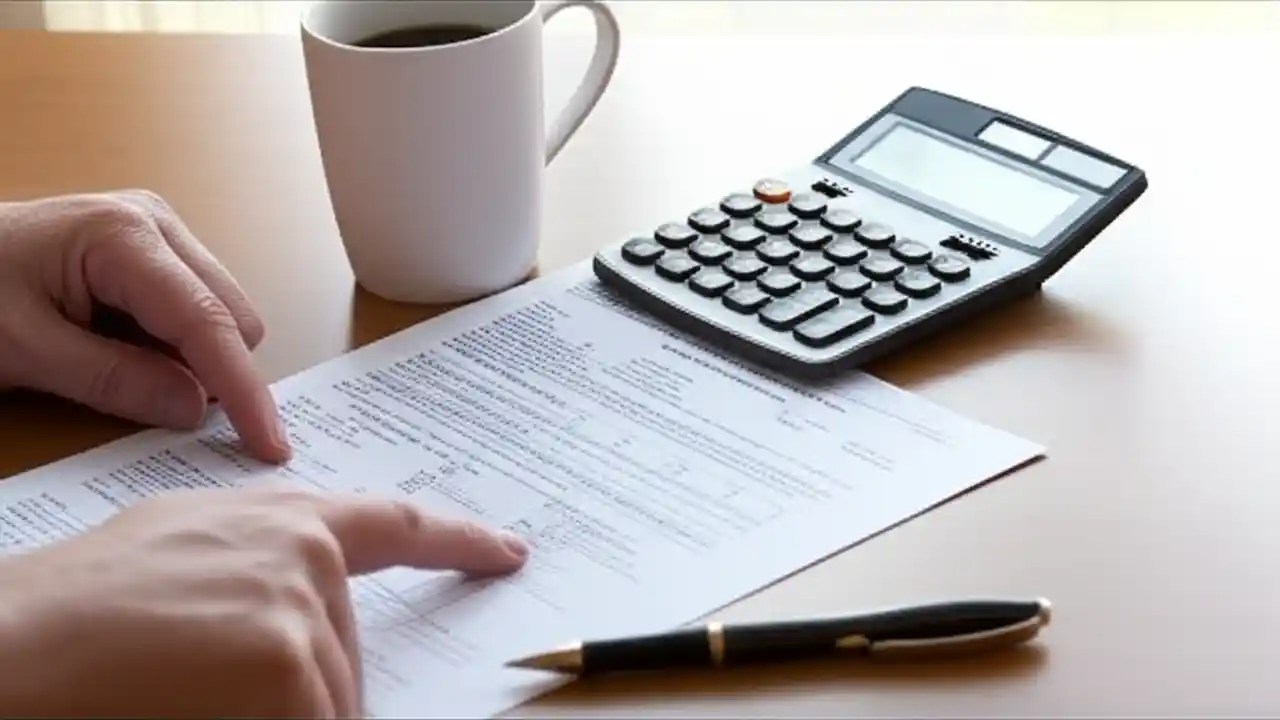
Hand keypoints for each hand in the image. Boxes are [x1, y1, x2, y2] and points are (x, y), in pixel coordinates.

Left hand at [0, 191, 288, 461]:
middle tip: (147, 403)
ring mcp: (160, 234)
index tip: (270, 445)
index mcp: (125, 235)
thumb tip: (195, 410)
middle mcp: (158, 224)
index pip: (208, 323)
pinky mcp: (155, 253)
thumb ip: (112, 381)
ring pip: (222, 319)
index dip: (243, 389)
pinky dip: (173, 350)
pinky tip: (118, 349)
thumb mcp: (23, 351)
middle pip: (233, 318)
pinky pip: (196, 314)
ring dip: (190, 362)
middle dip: (212, 373)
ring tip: (111, 365)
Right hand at [0, 486, 529, 718]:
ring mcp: (304, 604)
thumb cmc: (80, 603)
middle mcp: (307, 551)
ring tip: (183, 690)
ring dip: (276, 716)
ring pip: (330, 702)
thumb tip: (310, 604)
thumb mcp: (185, 551)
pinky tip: (199, 708)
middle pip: (346, 657)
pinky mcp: (291, 662)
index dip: (457, 540)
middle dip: (298, 689)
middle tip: (201, 680)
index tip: (507, 552)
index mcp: (283, 517)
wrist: (15, 642)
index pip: (395, 523)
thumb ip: (264, 562)